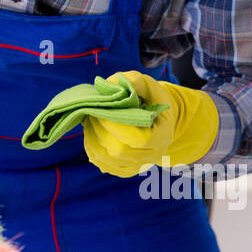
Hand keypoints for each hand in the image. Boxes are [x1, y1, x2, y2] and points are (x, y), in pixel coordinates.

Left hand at [83, 70, 218, 176]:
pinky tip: (91, 132)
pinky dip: (92, 148)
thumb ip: (132, 82)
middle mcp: (152, 155)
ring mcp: (138, 165)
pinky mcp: (125, 169)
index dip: (116, 126)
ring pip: (107, 159)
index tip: (102, 110)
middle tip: (90, 112)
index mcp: (162, 135)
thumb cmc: (151, 99)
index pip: (138, 138)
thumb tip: (109, 84)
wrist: (156, 117)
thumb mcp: (147, 85)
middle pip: (120, 151)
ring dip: (92, 139)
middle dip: (100, 130)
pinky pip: (103, 164)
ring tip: (89, 120)